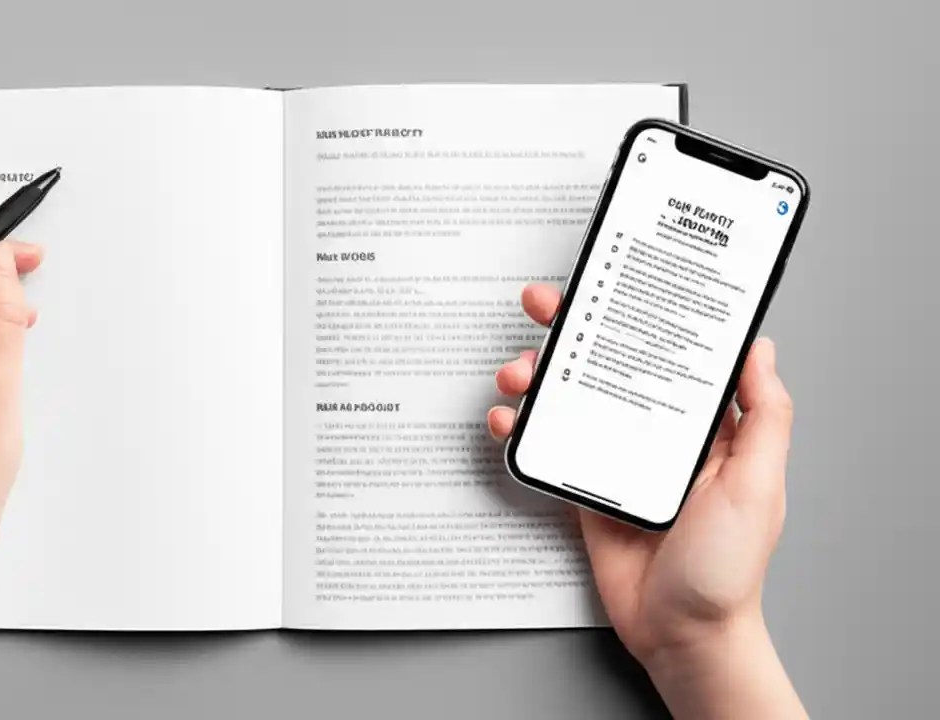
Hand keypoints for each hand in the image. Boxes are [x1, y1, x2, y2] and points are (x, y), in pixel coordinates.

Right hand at [489, 283, 803, 717]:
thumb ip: (764, 417)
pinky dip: (519, 430)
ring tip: (516, 373)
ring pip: (568, 397)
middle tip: (543, 304)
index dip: (640, 313)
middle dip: (572, 328)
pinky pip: (546, 446)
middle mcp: (657, 434)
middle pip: (609, 363)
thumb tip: (760, 349)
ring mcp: (616, 457)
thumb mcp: (759, 486)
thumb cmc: (726, 570)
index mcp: (705, 427)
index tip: (613, 281)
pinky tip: (506, 422)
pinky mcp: (583, 485)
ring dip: (535, 376)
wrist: (680, 634)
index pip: (668, 352)